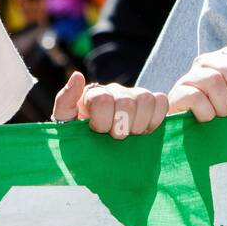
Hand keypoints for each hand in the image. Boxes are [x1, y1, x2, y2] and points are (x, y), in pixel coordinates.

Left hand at [51, 71, 169, 139]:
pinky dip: (155, 118)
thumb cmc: (78, 137)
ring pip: (146, 99)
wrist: (94, 151)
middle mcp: (115, 91)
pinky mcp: (151, 104)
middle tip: (114, 136)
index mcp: (94, 94)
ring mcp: (134, 96)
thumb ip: (65, 101)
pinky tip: (144, 130)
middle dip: (120, 127)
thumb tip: (77, 75)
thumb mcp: (65, 122)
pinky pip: (161, 101)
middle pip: (126, 102)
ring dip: (139, 123)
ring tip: (129, 134)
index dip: (102, 122)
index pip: (103, 99)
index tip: (97, 132)